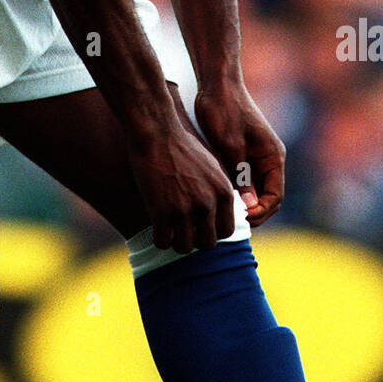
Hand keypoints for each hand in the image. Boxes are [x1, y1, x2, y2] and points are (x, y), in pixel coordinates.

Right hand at [126, 122, 236, 251]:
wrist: (157, 133)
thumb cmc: (182, 147)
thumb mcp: (212, 167)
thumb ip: (219, 192)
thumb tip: (221, 215)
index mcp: (223, 193)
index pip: (226, 231)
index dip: (212, 232)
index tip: (200, 226)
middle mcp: (208, 204)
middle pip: (207, 244)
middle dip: (194, 240)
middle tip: (182, 228)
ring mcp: (185, 210)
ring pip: (184, 247)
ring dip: (176, 241)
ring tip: (168, 229)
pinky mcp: (162, 212)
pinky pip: (163, 242)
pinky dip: (159, 238)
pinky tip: (155, 226)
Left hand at [194, 82, 285, 227]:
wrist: (216, 83)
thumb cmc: (224, 111)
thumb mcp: (231, 146)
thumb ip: (241, 177)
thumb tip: (250, 208)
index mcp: (273, 157)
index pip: (275, 197)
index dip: (260, 213)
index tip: (240, 219)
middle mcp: (268, 158)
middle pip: (267, 197)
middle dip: (253, 212)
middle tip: (230, 222)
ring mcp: (256, 155)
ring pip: (255, 190)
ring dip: (243, 203)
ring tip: (223, 214)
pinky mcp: (243, 152)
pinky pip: (243, 179)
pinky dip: (235, 191)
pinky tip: (218, 197)